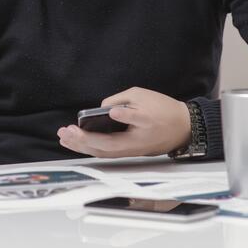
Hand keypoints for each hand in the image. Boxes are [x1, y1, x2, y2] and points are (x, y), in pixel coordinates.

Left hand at [57, 87, 190, 157]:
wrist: (183, 128)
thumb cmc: (163, 109)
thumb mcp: (143, 95)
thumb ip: (122, 99)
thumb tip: (102, 108)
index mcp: (145, 124)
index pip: (135, 121)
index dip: (124, 116)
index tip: (113, 112)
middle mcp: (136, 142)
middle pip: (108, 146)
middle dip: (84, 140)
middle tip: (66, 131)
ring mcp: (132, 150)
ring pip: (104, 152)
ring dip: (82, 146)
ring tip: (64, 138)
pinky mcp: (129, 152)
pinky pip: (106, 152)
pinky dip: (90, 148)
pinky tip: (77, 143)